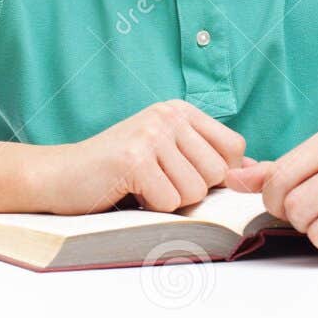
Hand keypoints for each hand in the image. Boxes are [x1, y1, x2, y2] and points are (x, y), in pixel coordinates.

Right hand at [38, 99, 252, 214]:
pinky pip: (170, 201)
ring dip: (169, 200)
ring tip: (141, 186)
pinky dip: (151, 207)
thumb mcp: (167, 155)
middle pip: (217, 173)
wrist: (61, 176)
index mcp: (180, 110)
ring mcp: (151, 133)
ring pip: (196, 190)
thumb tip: (257, 171)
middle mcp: (168, 115)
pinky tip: (129, 191)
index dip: (217, 174)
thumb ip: (208, 159)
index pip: (235, 148)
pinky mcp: (135, 157)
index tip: (183, 175)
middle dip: (190, 190)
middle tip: (155, 181)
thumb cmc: (116, 172)